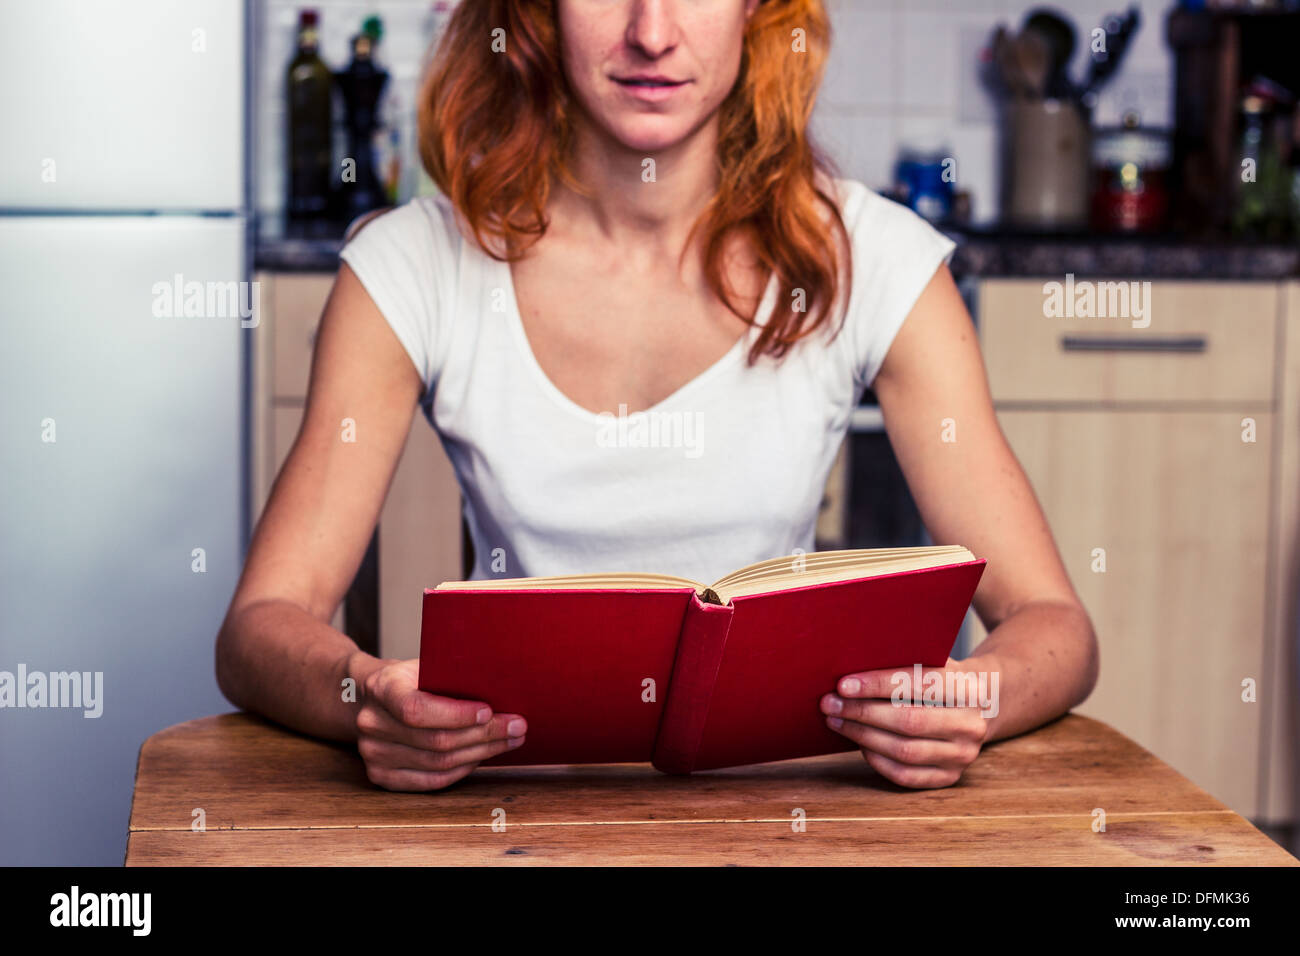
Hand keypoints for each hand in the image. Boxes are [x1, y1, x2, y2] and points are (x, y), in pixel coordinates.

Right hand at [355, 659, 525, 790]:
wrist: (371, 696)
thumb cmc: (411, 678)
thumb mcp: (427, 664)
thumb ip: (453, 675)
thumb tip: (504, 689)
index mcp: (381, 687)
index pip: (416, 709)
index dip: (456, 714)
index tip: (489, 710)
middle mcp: (372, 723)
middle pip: (435, 740)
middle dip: (484, 735)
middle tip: (517, 727)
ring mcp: (373, 753)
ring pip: (438, 763)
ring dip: (480, 753)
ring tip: (509, 740)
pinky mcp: (382, 776)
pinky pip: (431, 781)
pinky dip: (462, 770)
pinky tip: (482, 756)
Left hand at [820, 657, 993, 788]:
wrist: (979, 705)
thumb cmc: (941, 678)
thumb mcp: (934, 660)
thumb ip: (903, 658)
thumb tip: (849, 660)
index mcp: (970, 688)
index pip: (920, 684)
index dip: (878, 684)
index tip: (843, 684)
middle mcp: (971, 724)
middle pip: (909, 721)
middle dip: (863, 712)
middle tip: (830, 703)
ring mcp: (963, 755)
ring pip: (905, 750)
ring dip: (863, 736)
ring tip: (836, 721)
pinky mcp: (950, 776)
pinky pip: (906, 775)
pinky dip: (877, 759)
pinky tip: (858, 743)